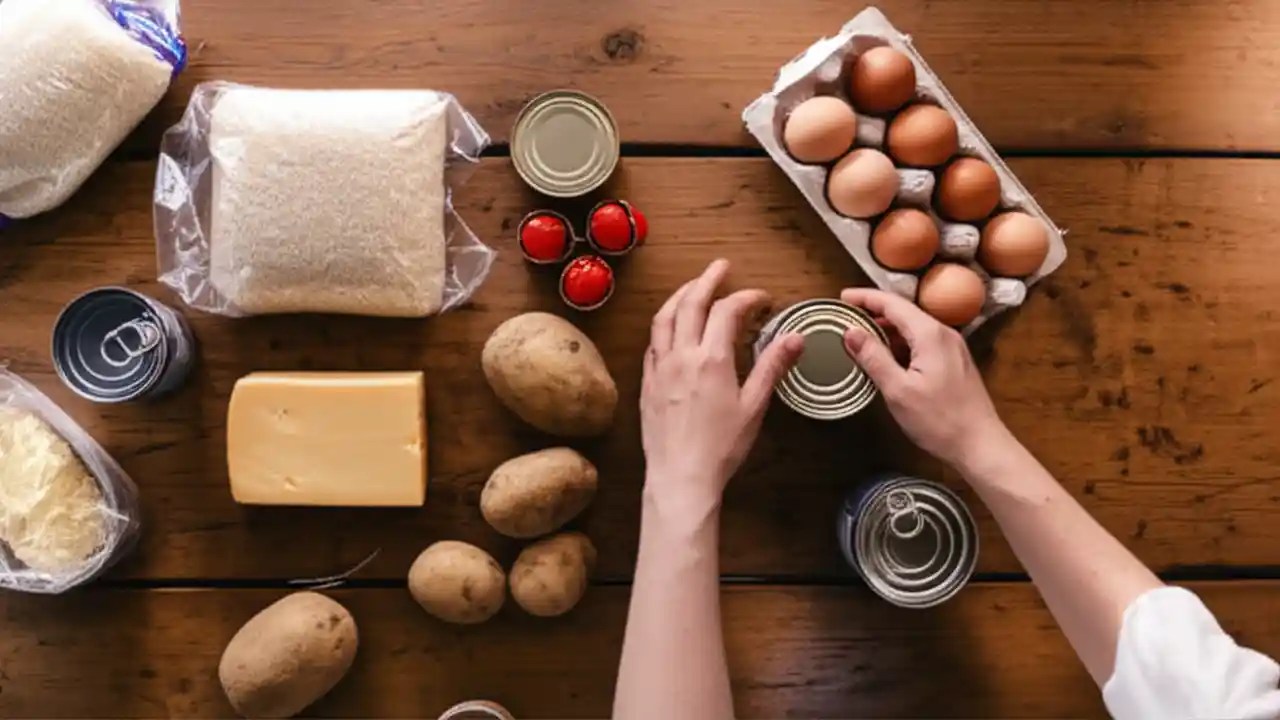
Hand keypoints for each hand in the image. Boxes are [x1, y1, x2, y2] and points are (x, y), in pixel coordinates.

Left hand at [641, 260, 803, 511]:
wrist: (680, 477)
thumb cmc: (721, 448)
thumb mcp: (754, 407)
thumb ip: (772, 367)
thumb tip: (795, 337)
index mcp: (711, 359)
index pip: (728, 311)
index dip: (747, 297)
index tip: (762, 298)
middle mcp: (681, 355)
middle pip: (691, 302)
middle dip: (708, 279)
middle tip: (721, 266)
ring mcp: (659, 368)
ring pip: (664, 317)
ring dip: (680, 295)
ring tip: (693, 286)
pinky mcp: (647, 383)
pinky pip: (652, 342)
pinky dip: (664, 325)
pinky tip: (672, 327)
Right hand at [841, 288, 1010, 472]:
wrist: (980, 445)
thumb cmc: (939, 420)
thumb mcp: (898, 390)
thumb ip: (873, 357)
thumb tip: (850, 332)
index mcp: (929, 334)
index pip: (892, 303)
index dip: (865, 298)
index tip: (842, 298)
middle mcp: (944, 333)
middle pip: (904, 312)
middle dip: (874, 312)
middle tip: (846, 319)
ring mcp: (952, 347)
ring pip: (913, 327)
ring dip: (886, 329)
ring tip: (860, 337)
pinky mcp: (954, 361)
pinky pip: (922, 341)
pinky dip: (900, 343)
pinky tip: (886, 356)